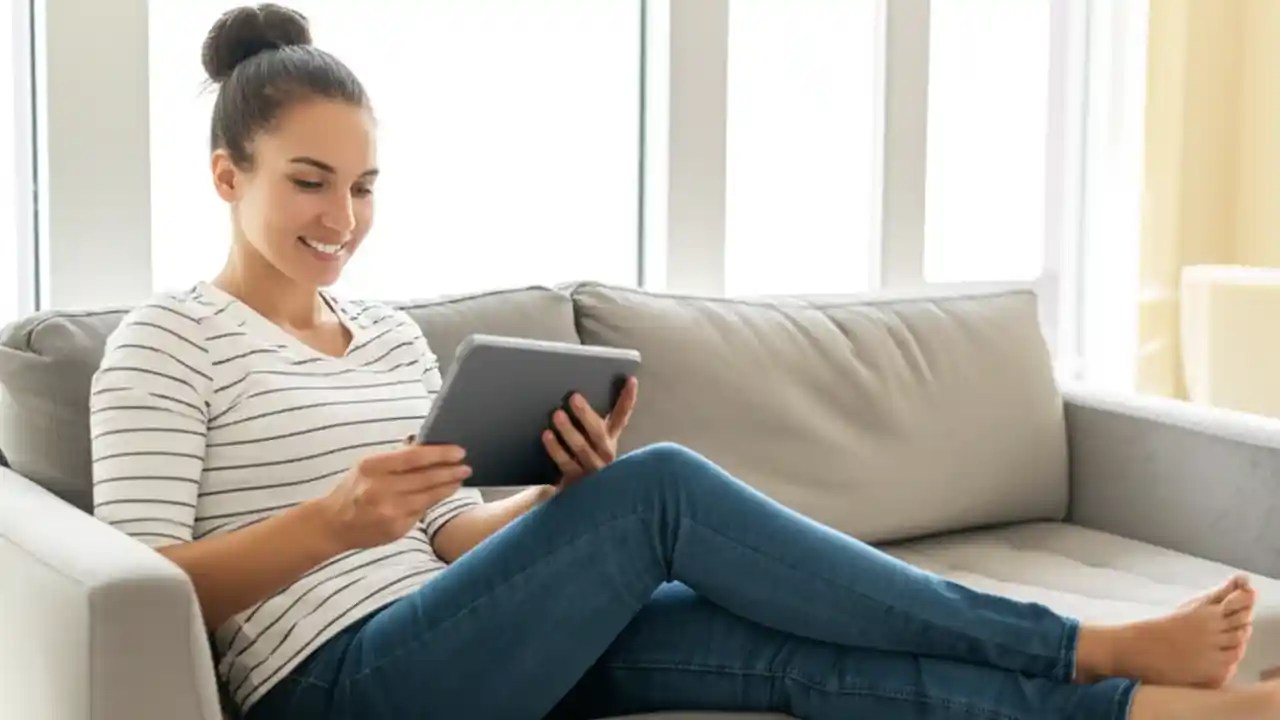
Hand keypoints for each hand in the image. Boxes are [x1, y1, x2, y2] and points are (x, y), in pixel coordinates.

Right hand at [315, 443, 471, 550]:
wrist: (332, 525)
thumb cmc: (353, 490)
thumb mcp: (368, 466)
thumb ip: (396, 457)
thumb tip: (425, 444)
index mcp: (373, 466)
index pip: (415, 457)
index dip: (440, 454)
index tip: (459, 452)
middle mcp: (381, 489)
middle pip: (426, 478)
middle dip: (451, 472)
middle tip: (466, 467)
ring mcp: (389, 511)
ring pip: (429, 497)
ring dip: (448, 487)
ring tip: (459, 480)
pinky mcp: (396, 529)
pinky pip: (422, 512)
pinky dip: (434, 502)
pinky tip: (442, 495)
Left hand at [542, 376, 638, 490]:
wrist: (572, 497)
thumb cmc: (578, 459)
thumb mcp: (588, 441)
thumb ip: (587, 423)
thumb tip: (572, 395)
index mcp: (610, 440)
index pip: (622, 417)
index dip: (628, 400)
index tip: (631, 380)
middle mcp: (605, 454)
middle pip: (598, 432)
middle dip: (586, 414)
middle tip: (573, 397)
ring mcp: (593, 469)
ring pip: (582, 447)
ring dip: (569, 430)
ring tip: (557, 415)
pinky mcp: (578, 482)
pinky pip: (566, 463)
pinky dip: (556, 449)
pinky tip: (547, 436)